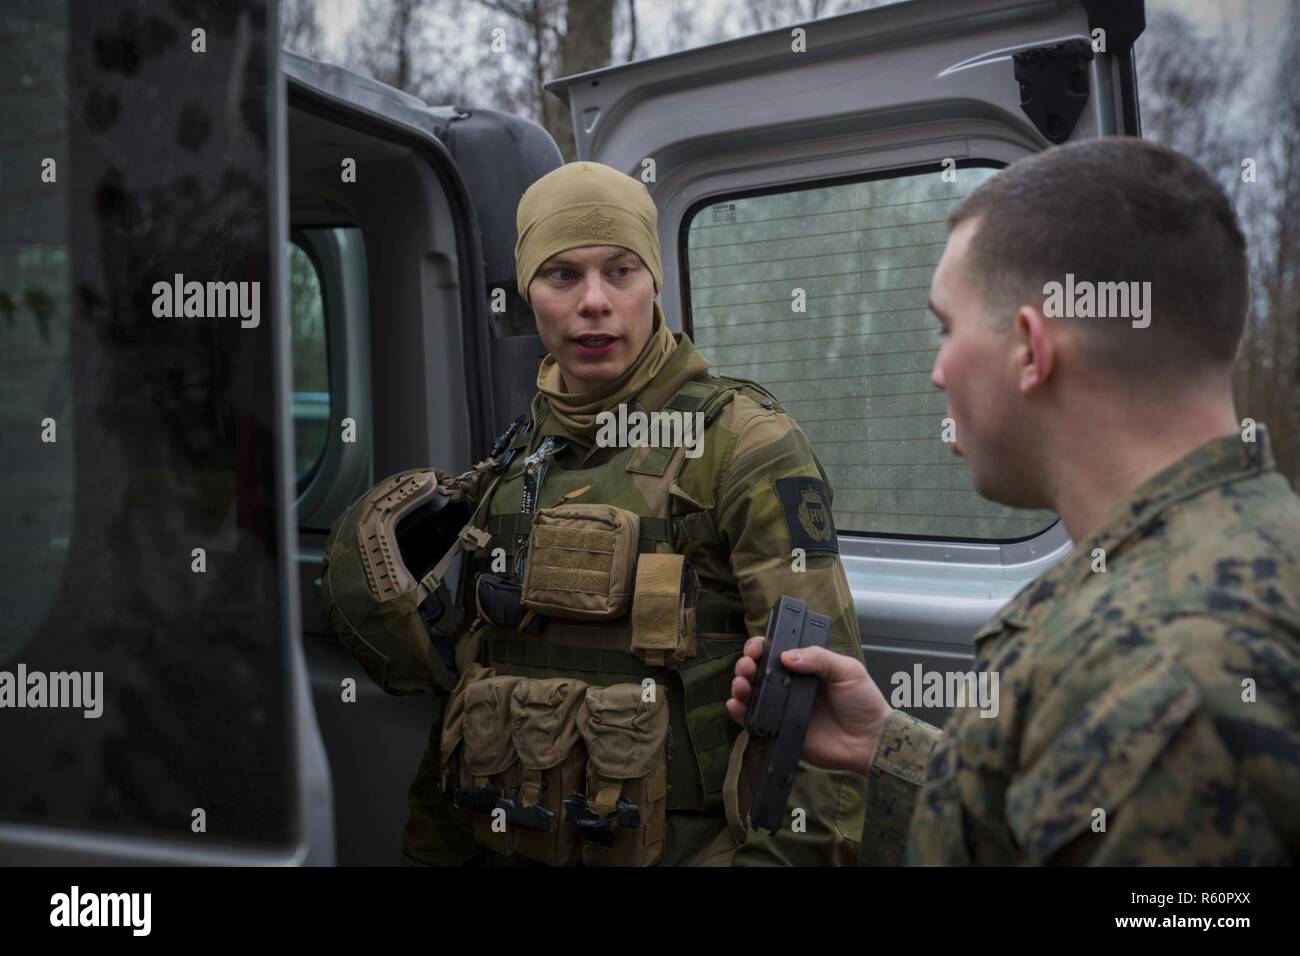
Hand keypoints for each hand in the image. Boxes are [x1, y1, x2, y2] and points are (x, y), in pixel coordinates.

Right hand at [726, 636, 892, 776]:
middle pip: (758, 670)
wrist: (870, 741)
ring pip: (751, 694)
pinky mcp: (779, 730)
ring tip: (741, 685)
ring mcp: (783, 708)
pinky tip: (735, 706)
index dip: (761, 646)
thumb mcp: (847, 670)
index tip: (756, 648)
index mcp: (805, 667)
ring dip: (739, 685)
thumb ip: (818, 658)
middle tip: (747, 667)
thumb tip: (785, 656)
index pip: (776, 651)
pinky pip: (754, 721)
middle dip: (746, 664)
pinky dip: (740, 713)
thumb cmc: (863, 702)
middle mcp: (789, 685)